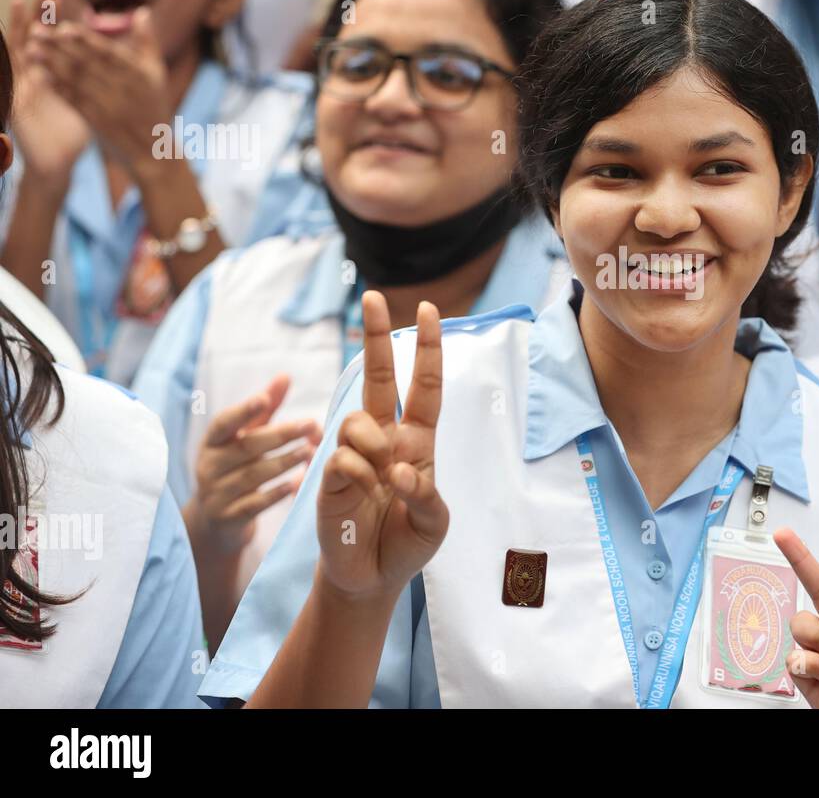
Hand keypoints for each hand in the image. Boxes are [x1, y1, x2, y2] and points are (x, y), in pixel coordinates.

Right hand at [7, 0, 90, 191]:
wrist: (57, 164)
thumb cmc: (69, 131)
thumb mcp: (84, 99)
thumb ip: (94, 75)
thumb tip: (108, 53)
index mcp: (47, 72)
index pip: (46, 38)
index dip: (48, 16)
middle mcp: (29, 76)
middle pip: (27, 39)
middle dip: (31, 15)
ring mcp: (19, 90)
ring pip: (15, 55)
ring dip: (17, 33)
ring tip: (20, 9)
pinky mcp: (14, 107)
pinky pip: (10, 83)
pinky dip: (12, 67)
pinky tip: (17, 52)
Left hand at [26, 5, 171, 168]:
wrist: (153, 151)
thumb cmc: (155, 107)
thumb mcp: (157, 73)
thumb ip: (147, 42)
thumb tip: (141, 12)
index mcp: (138, 74)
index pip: (107, 53)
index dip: (85, 40)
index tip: (65, 26)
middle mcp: (123, 89)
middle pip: (86, 64)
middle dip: (60, 47)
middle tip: (36, 30)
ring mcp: (109, 106)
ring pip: (77, 81)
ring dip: (52, 64)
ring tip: (32, 48)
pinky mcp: (97, 121)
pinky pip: (74, 101)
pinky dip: (57, 88)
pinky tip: (40, 75)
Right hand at [190, 375, 319, 553]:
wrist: (215, 520)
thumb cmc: (236, 467)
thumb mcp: (245, 437)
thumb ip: (264, 409)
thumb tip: (285, 375)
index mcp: (211, 442)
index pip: (223, 423)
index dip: (243, 411)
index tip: (264, 399)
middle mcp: (208, 466)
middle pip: (247, 447)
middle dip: (281, 435)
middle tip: (311, 424)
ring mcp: (216, 494)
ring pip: (253, 475)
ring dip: (284, 462)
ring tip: (309, 451)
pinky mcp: (227, 518)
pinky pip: (254, 505)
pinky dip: (275, 494)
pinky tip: (295, 484)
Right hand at [317, 291, 448, 600]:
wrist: (370, 577)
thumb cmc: (406, 543)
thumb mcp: (433, 523)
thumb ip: (425, 496)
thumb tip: (399, 468)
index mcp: (418, 441)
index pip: (425, 386)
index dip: (428, 349)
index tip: (430, 310)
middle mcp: (385, 438)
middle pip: (380, 377)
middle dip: (376, 336)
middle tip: (374, 296)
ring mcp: (355, 454)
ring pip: (358, 419)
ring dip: (374, 446)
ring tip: (383, 483)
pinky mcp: (330, 476)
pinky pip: (343, 457)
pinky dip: (359, 476)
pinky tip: (362, 498)